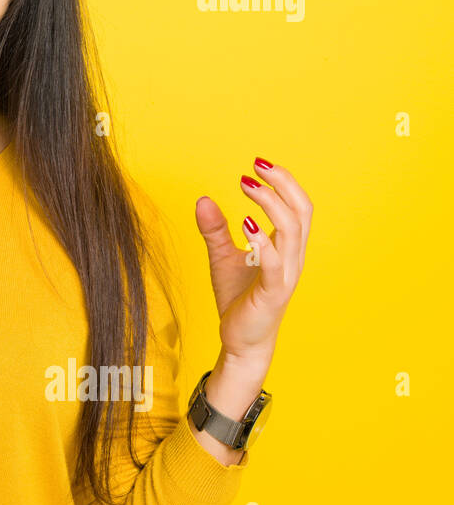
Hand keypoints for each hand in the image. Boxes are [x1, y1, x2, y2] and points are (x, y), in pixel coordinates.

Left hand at [193, 157, 312, 371]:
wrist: (241, 340)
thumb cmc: (238, 298)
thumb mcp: (222, 257)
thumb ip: (215, 230)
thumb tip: (203, 199)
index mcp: (287, 247)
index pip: (297, 206)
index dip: (282, 182)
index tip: (257, 163)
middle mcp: (293, 257)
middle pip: (301, 211)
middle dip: (282, 183)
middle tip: (257, 164)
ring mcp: (286, 275)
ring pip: (292, 231)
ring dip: (270, 203)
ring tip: (247, 185)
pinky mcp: (273, 292)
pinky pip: (275, 263)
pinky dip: (263, 240)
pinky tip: (245, 223)